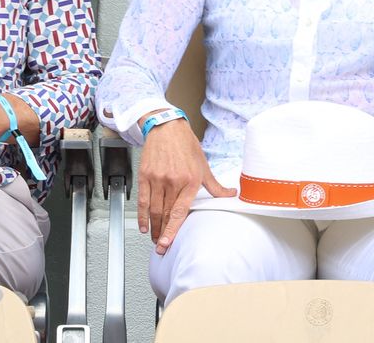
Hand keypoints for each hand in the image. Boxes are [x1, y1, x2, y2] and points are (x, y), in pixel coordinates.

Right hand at [136, 114, 234, 254]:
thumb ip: (215, 186)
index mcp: (189, 181)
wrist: (167, 127)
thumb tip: (231, 194)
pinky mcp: (145, 175)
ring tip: (154, 238)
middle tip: (161, 246)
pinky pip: (143, 200)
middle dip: (163, 233)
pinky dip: (142, 215)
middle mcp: (173, 181)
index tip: (168, 243)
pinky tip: (144, 225)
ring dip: (153, 227)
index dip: (173, 229)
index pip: (180, 211)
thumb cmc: (185, 145)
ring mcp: (157, 178)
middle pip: (166, 214)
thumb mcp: (203, 165)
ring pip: (154, 210)